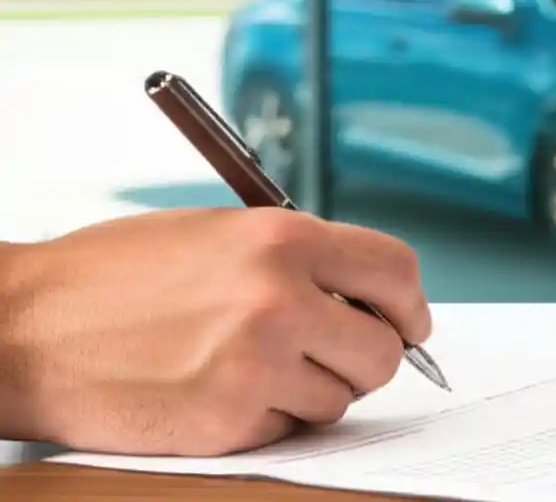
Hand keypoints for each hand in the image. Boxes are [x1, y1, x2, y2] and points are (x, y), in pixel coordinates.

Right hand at [0, 208, 428, 455]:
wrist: (25, 326)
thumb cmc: (117, 275)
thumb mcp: (223, 235)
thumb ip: (305, 261)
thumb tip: (376, 300)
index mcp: (284, 238)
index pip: (396, 272)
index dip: (408, 304)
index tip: (407, 323)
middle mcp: (279, 298)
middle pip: (384, 349)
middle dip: (366, 356)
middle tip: (331, 353)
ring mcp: (255, 365)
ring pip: (342, 398)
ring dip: (313, 390)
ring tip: (253, 365)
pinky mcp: (228, 423)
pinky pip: (290, 430)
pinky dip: (268, 418)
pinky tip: (218, 390)